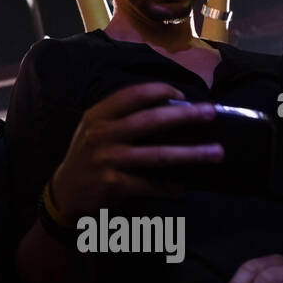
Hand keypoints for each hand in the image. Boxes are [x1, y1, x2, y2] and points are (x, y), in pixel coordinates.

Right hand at [50, 83, 222, 219]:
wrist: (65, 192)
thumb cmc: (87, 156)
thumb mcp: (94, 128)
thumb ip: (120, 117)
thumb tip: (167, 107)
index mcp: (98, 115)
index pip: (132, 95)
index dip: (160, 91)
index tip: (183, 95)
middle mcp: (102, 134)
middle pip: (150, 121)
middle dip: (185, 116)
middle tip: (211, 113)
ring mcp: (108, 160)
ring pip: (157, 155)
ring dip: (190, 154)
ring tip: (216, 152)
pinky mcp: (113, 184)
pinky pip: (149, 184)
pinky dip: (168, 188)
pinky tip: (183, 188)